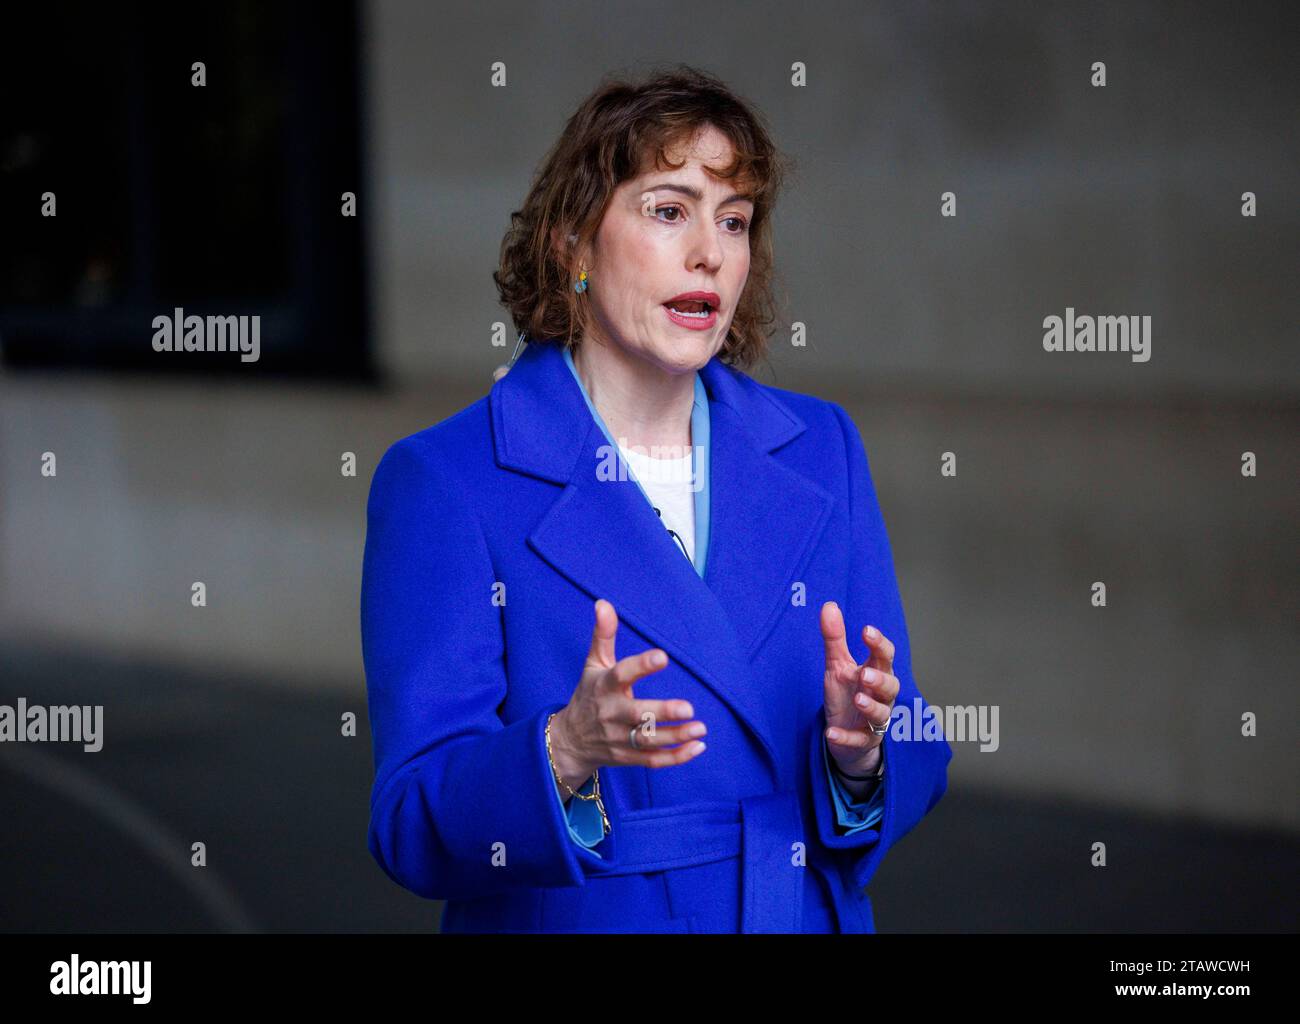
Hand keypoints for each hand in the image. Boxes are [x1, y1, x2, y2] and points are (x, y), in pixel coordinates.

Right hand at [549, 599, 706, 791]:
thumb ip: (602, 635)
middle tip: (689, 708)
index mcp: (604, 686)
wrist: (569, 741)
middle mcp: (611, 714)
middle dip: (662, 713)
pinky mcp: (628, 757)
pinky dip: (676, 757)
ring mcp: (619, 738)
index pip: (621, 674)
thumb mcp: (593, 664)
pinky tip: (698, 746)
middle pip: (637, 715)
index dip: (641, 666)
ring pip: (649, 741)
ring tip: (701, 728)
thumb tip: (603, 602)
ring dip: (676, 736)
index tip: (663, 656)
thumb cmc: (589, 694)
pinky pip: (653, 761)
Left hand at [820, 601, 898, 778]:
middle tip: (865, 674)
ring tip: (857, 700)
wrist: (846, 736)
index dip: (879, 644)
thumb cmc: (847, 695)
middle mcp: (880, 696)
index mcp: (875, 673)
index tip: (866, 631)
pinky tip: (832, 733)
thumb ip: (835, 638)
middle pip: (891, 686)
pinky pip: (857, 741)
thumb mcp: (838, 665)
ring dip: (870, 707)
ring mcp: (873, 720)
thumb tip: (829, 605)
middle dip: (880, 680)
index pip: (884, 656)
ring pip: (881, 714)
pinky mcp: (862, 741)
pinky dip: (846, 738)